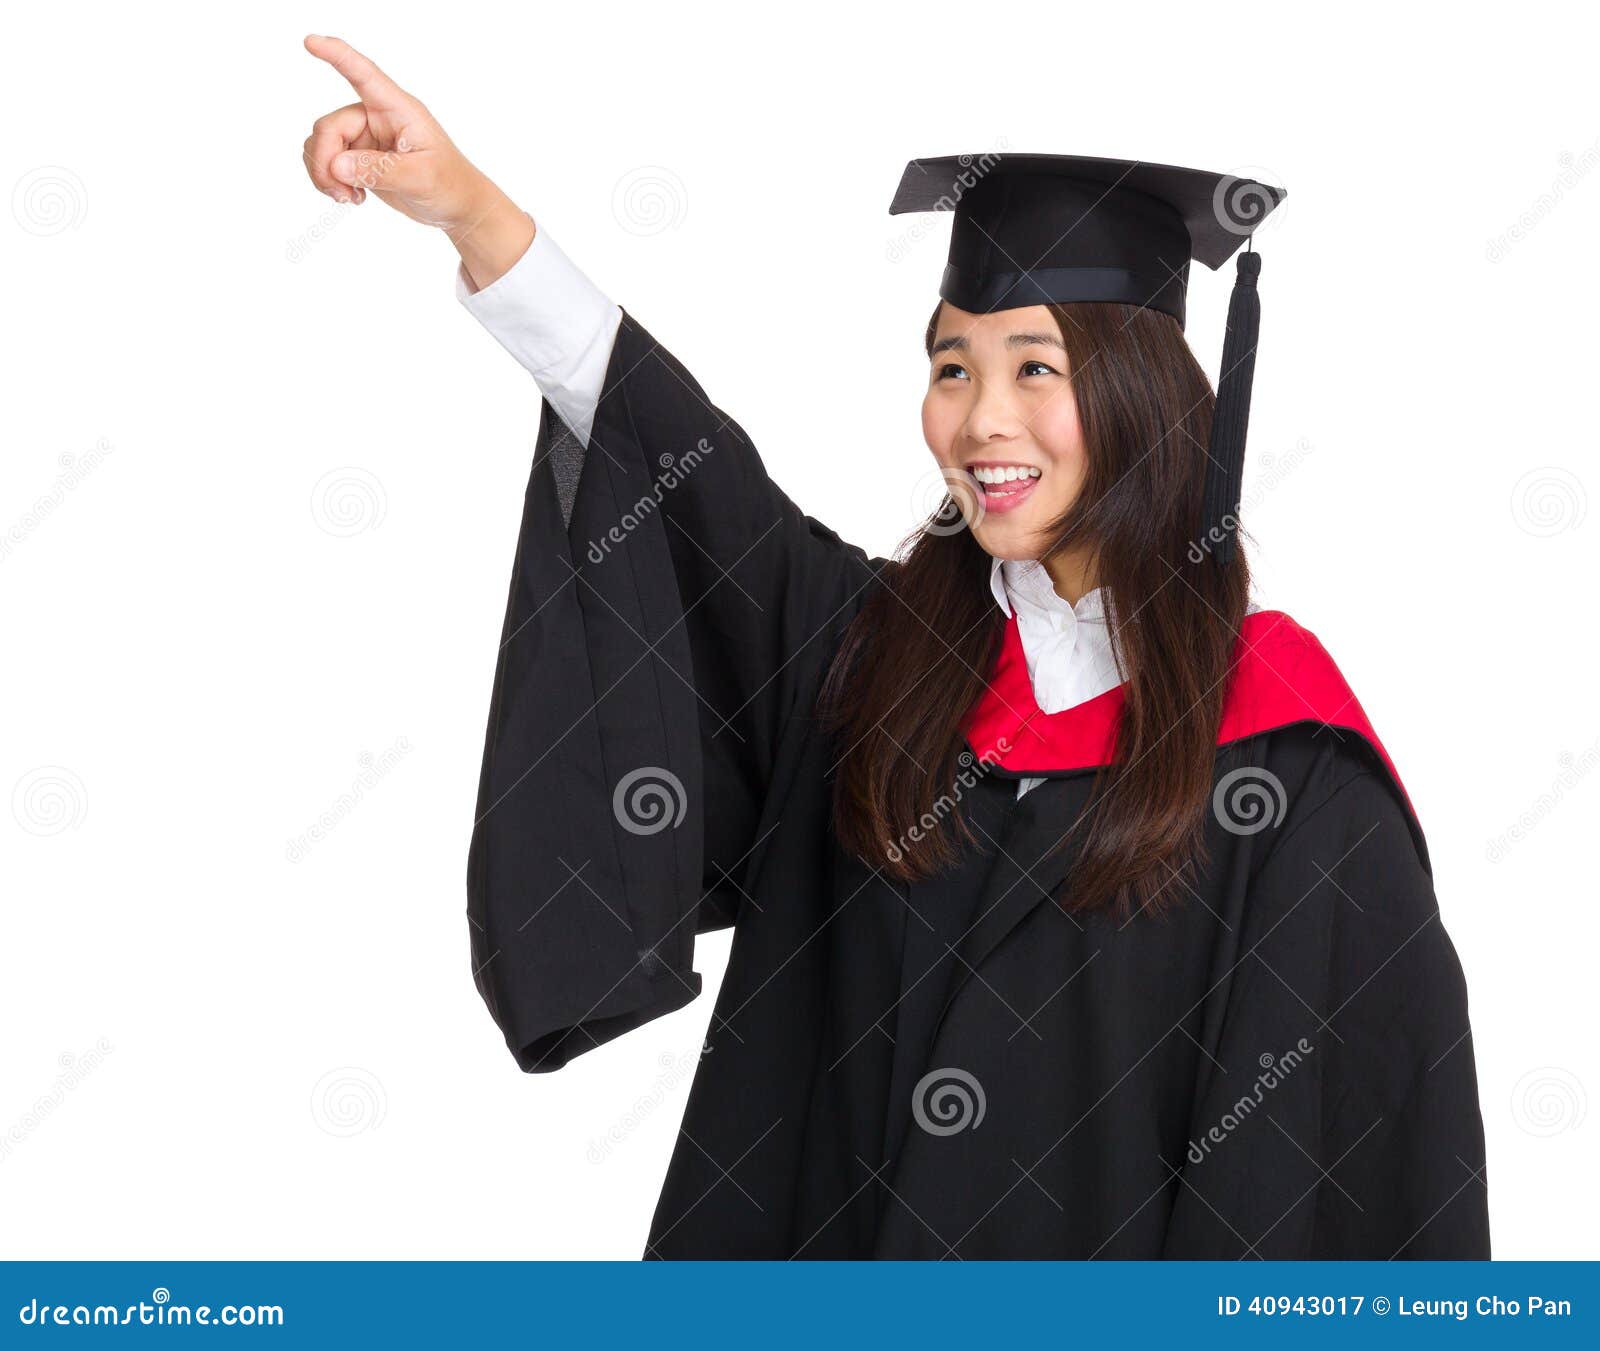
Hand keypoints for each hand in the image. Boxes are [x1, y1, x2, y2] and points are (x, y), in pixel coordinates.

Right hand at [301, 35, 533, 287]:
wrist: (456, 206)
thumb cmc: (449, 183)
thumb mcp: (421, 177)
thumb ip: (379, 170)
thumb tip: (336, 165)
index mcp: (398, 109)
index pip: (363, 75)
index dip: (337, 56)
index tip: (310, 42)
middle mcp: (377, 116)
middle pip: (330, 127)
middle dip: (325, 160)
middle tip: (340, 193)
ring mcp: (366, 137)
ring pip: (322, 144)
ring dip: (324, 174)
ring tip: (348, 198)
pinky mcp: (360, 157)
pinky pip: (327, 161)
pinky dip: (329, 180)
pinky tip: (352, 197)